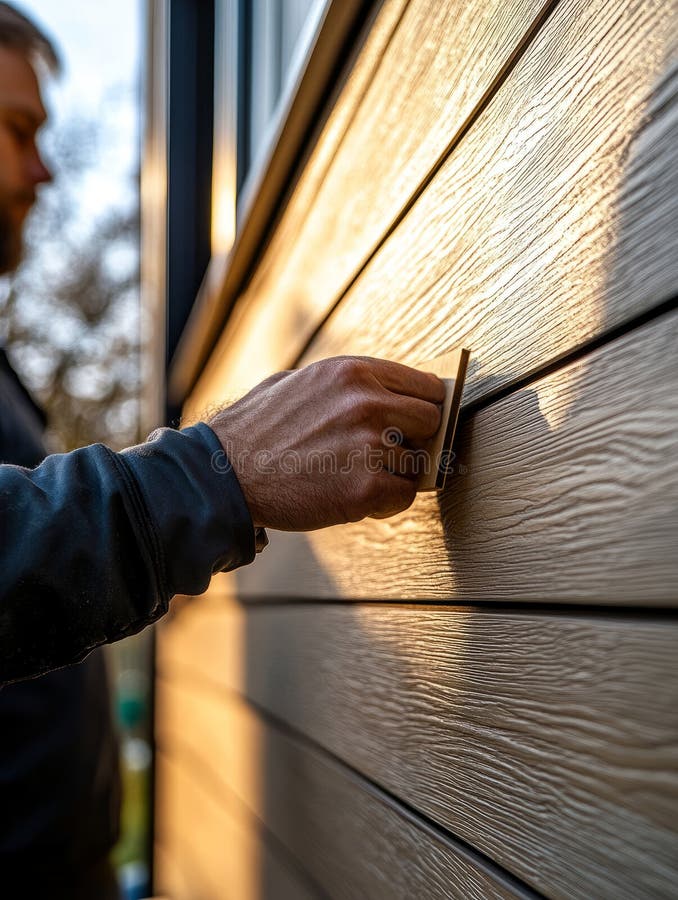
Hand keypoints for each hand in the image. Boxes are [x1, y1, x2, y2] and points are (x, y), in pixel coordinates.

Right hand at [208, 356, 443, 530]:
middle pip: (431, 421)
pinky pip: (403, 496)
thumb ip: (345, 384)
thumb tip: (384, 393)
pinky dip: (385, 502)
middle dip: (415, 438)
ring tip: (358, 476)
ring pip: (418, 463)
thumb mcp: (298, 381)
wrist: (223, 474)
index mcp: (353, 372)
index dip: (423, 406)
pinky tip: (354, 497)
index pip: (424, 385)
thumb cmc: (256, 430)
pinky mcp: (365, 489)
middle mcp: (367, 403)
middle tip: (388, 452)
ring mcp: (369, 446)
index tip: (417, 420)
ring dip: (397, 473)